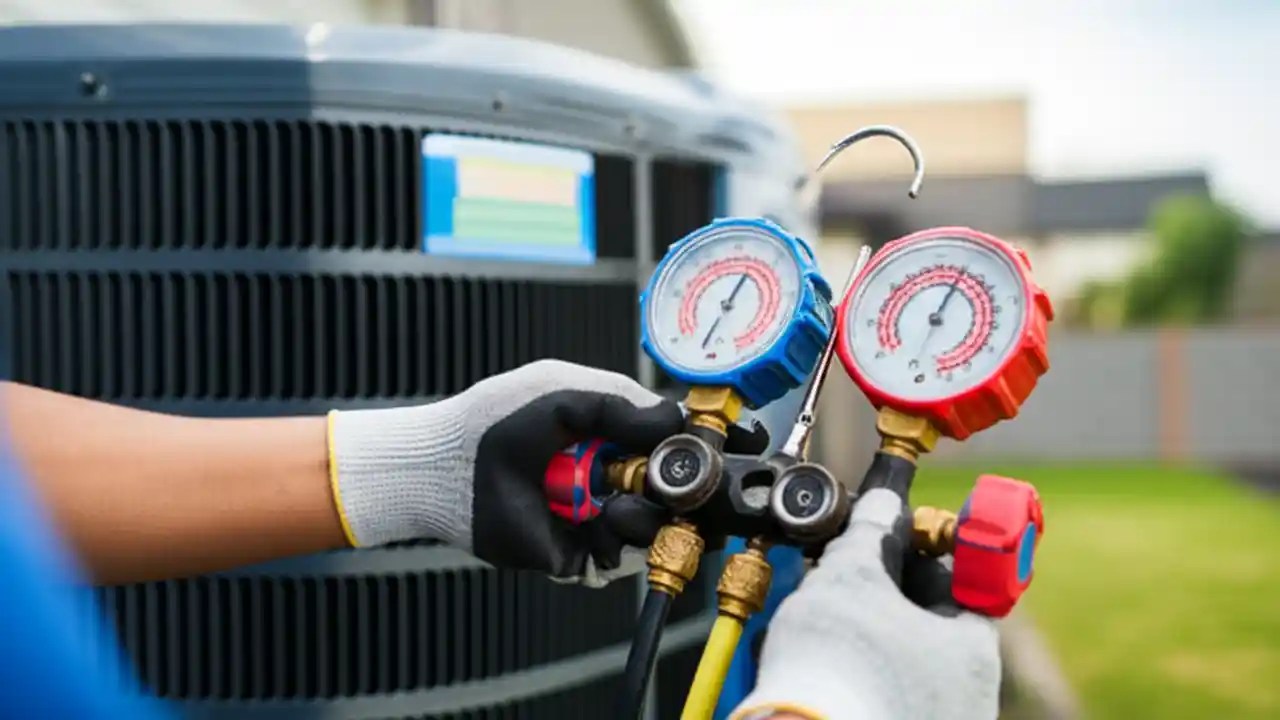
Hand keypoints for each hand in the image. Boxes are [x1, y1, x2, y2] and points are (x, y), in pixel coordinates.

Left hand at [328, 360, 765, 586]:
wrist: (446, 465)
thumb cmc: (497, 419)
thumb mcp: (567, 396)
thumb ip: (625, 406)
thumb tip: (679, 418)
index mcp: (614, 433)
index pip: (675, 442)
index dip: (708, 447)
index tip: (742, 443)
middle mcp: (611, 477)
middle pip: (677, 492)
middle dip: (689, 490)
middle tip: (689, 485)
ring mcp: (596, 516)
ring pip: (655, 528)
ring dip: (647, 516)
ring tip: (617, 503)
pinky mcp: (576, 552)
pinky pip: (617, 557)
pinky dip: (616, 540)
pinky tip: (598, 520)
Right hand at [732, 489, 1000, 719]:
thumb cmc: (835, 664)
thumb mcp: (848, 576)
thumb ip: (871, 532)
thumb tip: (883, 504)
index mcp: (973, 652)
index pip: (966, 582)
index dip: (924, 554)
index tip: (892, 541)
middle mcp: (969, 698)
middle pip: (931, 623)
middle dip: (887, 593)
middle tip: (847, 573)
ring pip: (902, 660)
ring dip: (868, 633)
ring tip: (824, 619)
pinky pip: (881, 694)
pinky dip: (855, 674)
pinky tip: (820, 664)